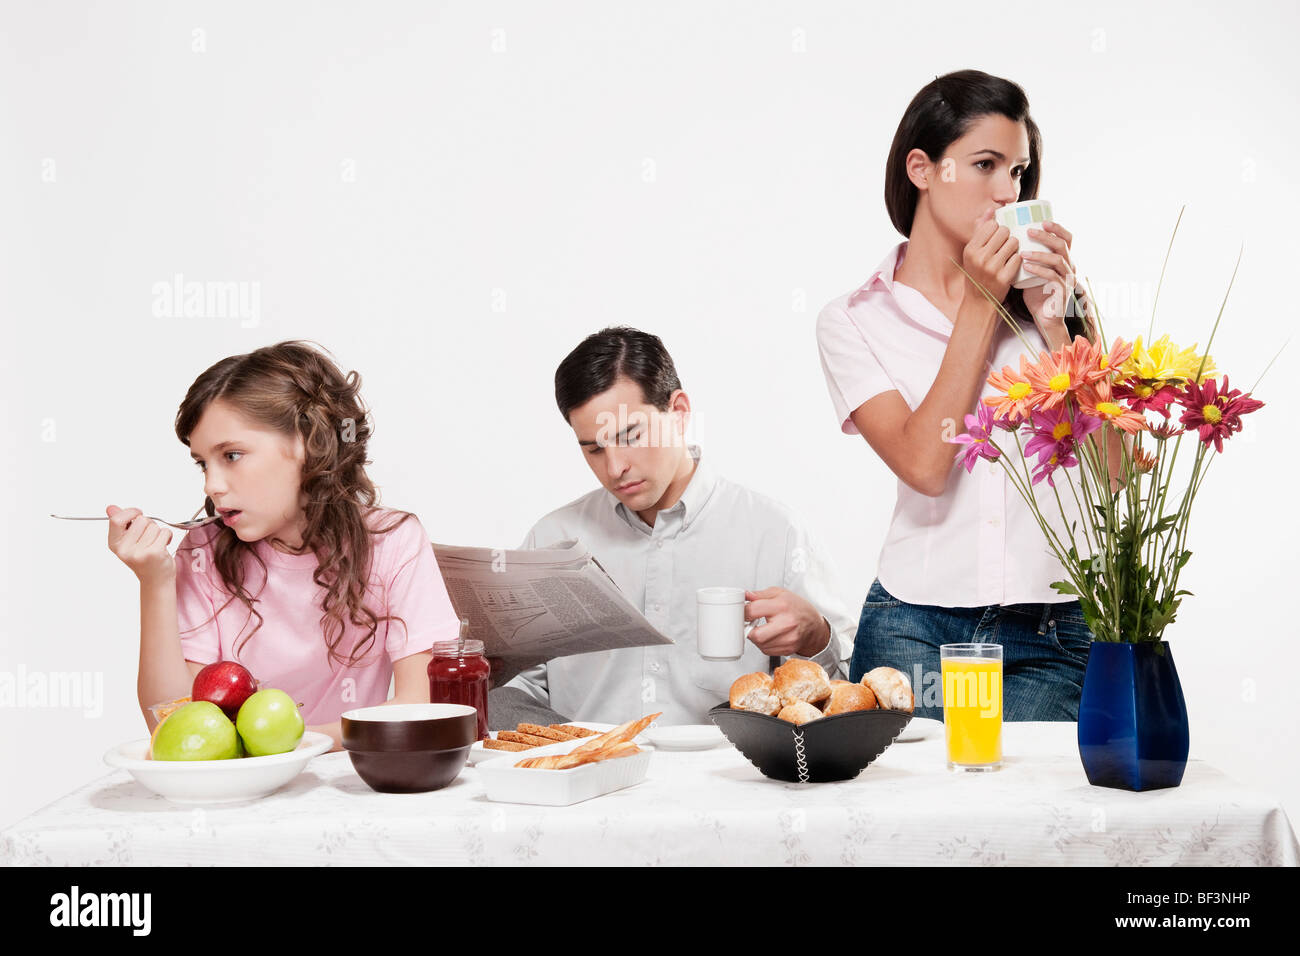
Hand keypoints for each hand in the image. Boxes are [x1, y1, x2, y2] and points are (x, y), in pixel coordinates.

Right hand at [106, 505, 174, 585]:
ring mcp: (139, 552)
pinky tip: (163, 546)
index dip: (130, 512)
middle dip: (149, 525)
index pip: (116, 520)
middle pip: (141, 520)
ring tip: (155, 543)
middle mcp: (124, 549)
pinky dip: (168, 536)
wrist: (155, 579)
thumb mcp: (128, 541)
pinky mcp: (154, 553)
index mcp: (115, 544)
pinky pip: (165, 532)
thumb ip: (121, 523)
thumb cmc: (143, 558)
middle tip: (149, 538)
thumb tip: (111, 508)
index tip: (138, 514)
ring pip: (154, 526)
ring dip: (158, 532)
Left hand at [743, 587, 829, 657]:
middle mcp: (786, 624)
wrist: (814, 625)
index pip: (752, 611)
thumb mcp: (780, 593)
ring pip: (760, 644)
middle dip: (749, 630)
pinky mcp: (787, 649)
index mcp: (782, 606)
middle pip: (756, 635)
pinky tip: (770, 635)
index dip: (744, 612)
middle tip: (751, 624)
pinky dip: (764, 644)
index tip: (744, 612)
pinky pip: (766, 650)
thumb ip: (760, 594)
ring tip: (763, 628)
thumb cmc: (797, 608)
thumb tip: (745, 595)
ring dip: (756, 637)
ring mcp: (788, 639)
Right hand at [961, 208, 1021, 308]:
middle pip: (1004, 231)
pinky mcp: (1004, 277)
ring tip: (1008, 253)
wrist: (979, 300)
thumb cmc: (976, 272)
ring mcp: (992, 268)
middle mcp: (980, 258)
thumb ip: (980, 229)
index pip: (991, 225)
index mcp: (970, 249)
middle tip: (1004, 244)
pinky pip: (1018, 257)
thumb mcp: (972, 252)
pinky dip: (1017, 259)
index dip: (997, 228)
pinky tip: (1012, 263)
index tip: (996, 236)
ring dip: (1014, 246)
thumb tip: (991, 209)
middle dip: (1007, 235)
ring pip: (1014, 242)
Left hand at [1019, 221, 1081, 344]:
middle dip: (1046, 236)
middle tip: (1029, 232)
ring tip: (1022, 253)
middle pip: (1062, 245)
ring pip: (1057, 260)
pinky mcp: (1063, 290)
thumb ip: (1028, 257)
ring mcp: (1068, 278)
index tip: (1043, 221)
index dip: (1057, 228)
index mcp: (1064, 260)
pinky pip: (1052, 277)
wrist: (1044, 317)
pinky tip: (1025, 267)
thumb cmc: (1036, 293)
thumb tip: (1009, 240)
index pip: (1067, 238)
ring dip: (1039, 254)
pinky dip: (1038, 270)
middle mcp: (1069, 267)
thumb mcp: (1032, 272)